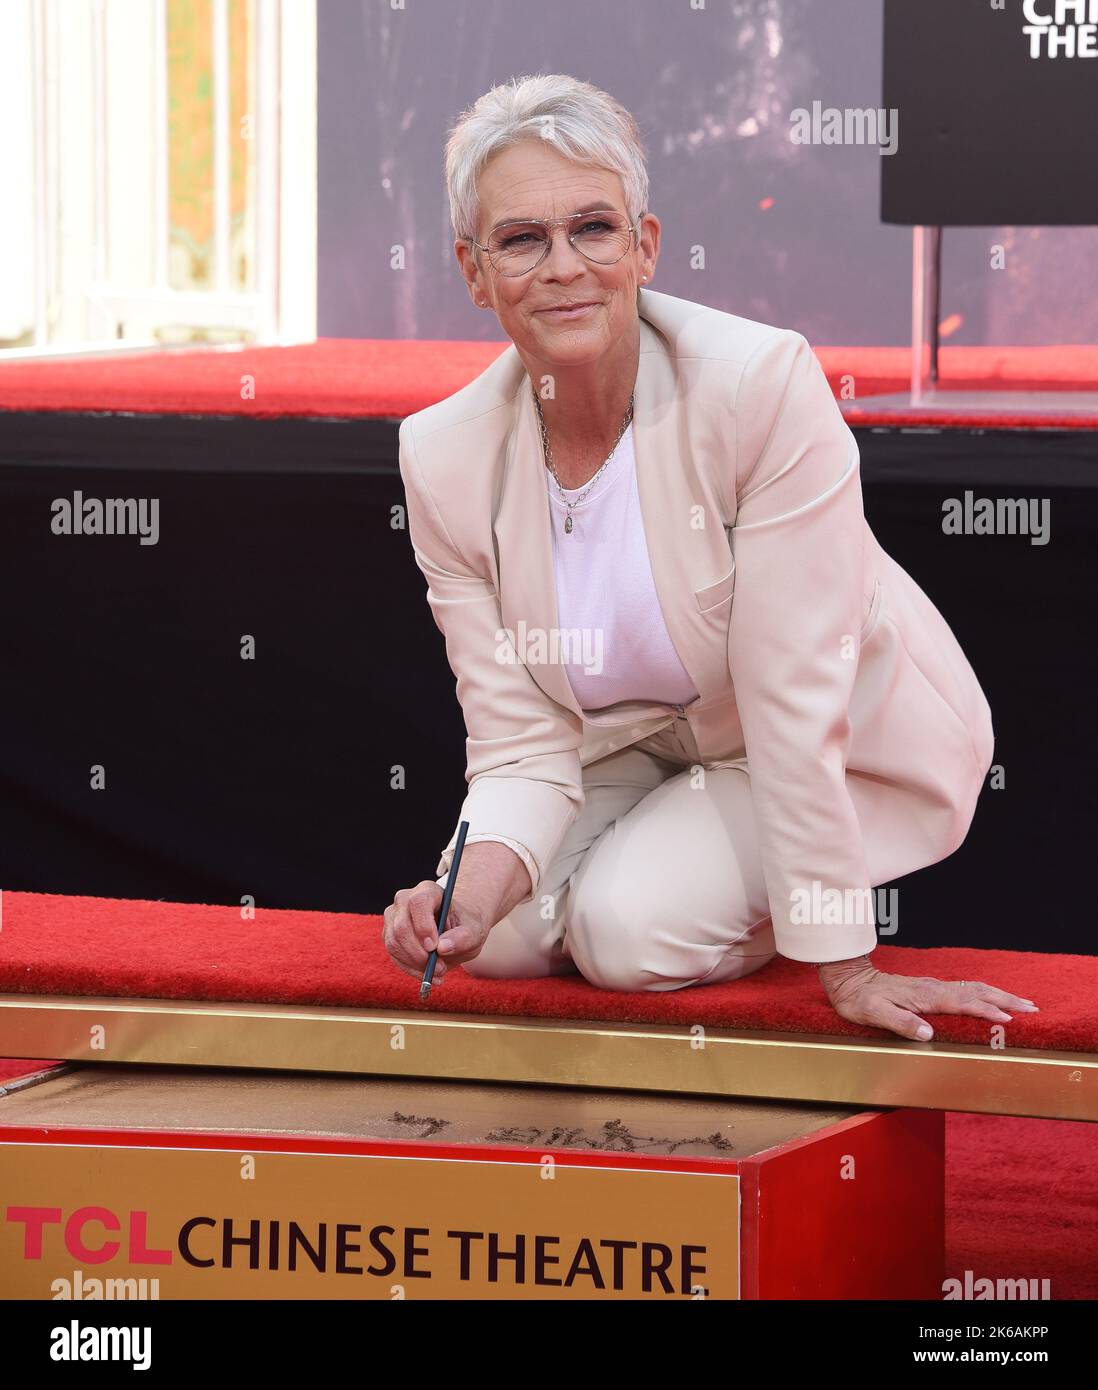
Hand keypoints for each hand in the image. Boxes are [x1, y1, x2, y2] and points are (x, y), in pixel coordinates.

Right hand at [381, 880, 492, 985]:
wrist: (456, 930)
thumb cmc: (465, 926)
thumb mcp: (474, 932)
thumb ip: (462, 938)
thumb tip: (442, 947)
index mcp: (428, 891)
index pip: (418, 903)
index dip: (423, 926)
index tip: (434, 947)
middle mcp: (405, 900)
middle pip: (401, 926)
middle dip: (419, 953)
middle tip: (440, 968)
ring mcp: (393, 917)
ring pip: (394, 943)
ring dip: (415, 964)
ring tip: (438, 972)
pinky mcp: (389, 935)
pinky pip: (393, 955)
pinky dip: (410, 969)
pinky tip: (427, 974)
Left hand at [818, 956, 1038, 1041]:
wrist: (848, 979)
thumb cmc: (859, 1000)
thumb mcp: (873, 1013)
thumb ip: (900, 1022)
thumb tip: (927, 1033)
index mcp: (924, 996)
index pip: (962, 1003)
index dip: (985, 1010)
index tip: (1008, 1018)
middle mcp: (932, 989)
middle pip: (976, 992)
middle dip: (1005, 999)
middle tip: (1032, 1008)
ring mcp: (932, 988)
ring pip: (972, 988)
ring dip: (999, 994)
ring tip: (1022, 1002)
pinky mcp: (929, 989)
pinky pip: (964, 990)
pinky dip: (984, 993)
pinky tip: (991, 998)